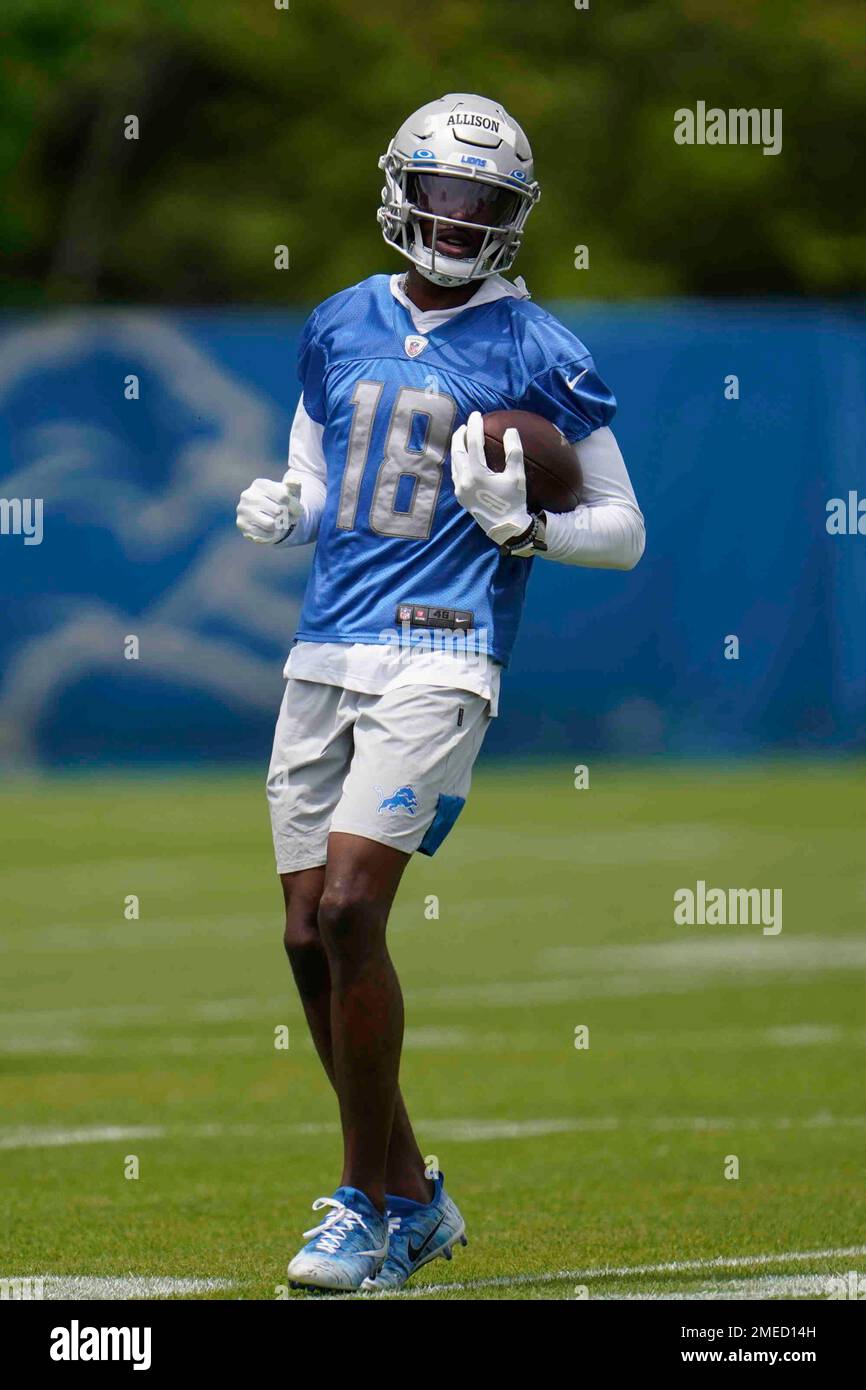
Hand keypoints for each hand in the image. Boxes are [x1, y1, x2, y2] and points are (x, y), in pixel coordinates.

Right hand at [236, 474, 302, 543]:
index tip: (298, 511)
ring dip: (280, 526)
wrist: (266, 515)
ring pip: (271, 524)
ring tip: (280, 523)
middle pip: (278, 511)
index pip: (284, 497)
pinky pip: (264, 534)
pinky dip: (272, 534)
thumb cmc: (280, 502)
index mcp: (260, 484)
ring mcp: (243, 510)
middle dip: (288, 517)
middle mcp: (249, 495)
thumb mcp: (290, 493)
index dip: (295, 507)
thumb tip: (295, 482)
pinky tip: (271, 529)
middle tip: (288, 518)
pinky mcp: (241, 524)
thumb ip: (294, 486)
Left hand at [450, 411, 531, 546]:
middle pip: (457, 451)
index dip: (474, 427)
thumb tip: (510, 430)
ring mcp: (460, 489)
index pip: (473, 444)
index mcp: (477, 474)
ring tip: (464, 437)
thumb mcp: (517, 476)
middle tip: (467, 424)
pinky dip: (458, 460)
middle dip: (461, 435)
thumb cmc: (514, 501)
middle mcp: (464, 480)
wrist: (506, 528)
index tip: (477, 415)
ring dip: (458, 447)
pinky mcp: (460, 496)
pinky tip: (464, 457)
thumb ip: (513, 452)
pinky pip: (455, 472)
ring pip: (454, 462)